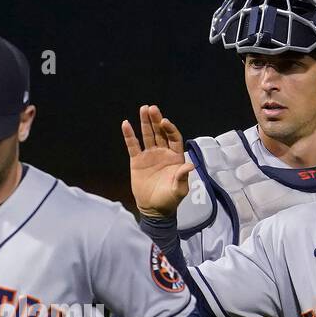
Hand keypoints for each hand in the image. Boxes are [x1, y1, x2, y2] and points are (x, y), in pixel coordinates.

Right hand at [121, 104, 195, 218]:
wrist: (154, 208)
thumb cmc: (170, 199)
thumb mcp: (179, 190)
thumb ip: (182, 177)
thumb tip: (189, 165)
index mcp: (175, 157)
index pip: (173, 138)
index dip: (169, 129)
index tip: (164, 122)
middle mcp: (163, 153)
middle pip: (160, 133)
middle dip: (156, 120)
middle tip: (152, 108)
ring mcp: (149, 155)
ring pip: (147, 136)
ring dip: (145, 122)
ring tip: (143, 109)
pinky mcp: (137, 161)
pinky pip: (133, 146)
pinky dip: (129, 135)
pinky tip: (126, 124)